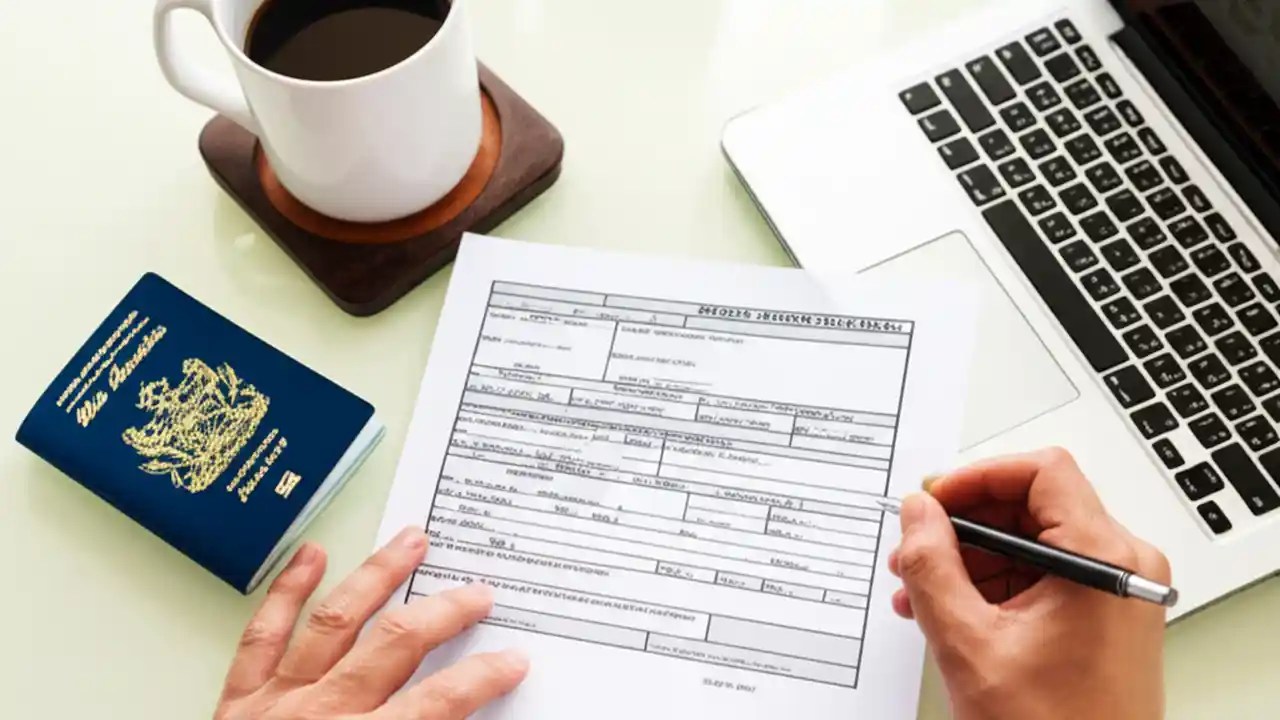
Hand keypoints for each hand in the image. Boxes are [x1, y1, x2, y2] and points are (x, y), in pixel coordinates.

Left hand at [214, 527, 527, 719]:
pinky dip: (287, 591)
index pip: (438, 704)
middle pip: (396, 647)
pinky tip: (312, 556)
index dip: (482, 678)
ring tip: (411, 541)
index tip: (512, 661)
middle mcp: (323, 716)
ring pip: (337, 622)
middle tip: (478, 593)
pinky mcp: (239, 699)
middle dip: (444, 613)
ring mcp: (278, 701)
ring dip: (378, 577)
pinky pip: (264, 634)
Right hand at [888, 448, 1167, 719]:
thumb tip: (918, 513)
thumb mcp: (970, 643)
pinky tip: (950, 609)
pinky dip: (993, 583)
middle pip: (1033, 504)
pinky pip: (1042, 575)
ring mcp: (1115, 591)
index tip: (935, 500)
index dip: (978, 477)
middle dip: (964, 524)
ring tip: (922, 588)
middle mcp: (1122, 566)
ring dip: (971, 557)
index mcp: (1103, 560)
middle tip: (916, 546)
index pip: (1042, 471)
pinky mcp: (1103, 615)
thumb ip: (933, 567)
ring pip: (1032, 541)